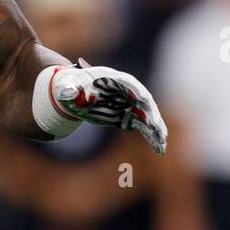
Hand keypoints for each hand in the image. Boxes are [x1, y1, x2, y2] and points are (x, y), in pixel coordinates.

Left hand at [52, 60, 167, 154]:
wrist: (72, 94)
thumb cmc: (70, 86)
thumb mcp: (66, 87)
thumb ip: (68, 89)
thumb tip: (68, 93)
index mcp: (114, 79)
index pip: (132, 87)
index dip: (141, 98)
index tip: (148, 111)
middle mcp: (126, 91)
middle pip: (145, 103)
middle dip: (153, 118)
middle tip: (161, 134)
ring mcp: (128, 104)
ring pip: (147, 117)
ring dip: (156, 131)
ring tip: (162, 146)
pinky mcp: (127, 116)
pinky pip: (143, 127)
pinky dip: (150, 137)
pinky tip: (158, 149)